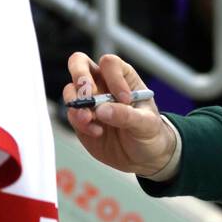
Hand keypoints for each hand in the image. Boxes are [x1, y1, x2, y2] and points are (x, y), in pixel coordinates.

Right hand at [63, 52, 175, 176]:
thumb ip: (127, 115)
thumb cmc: (150, 133)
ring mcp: (90, 101)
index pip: (110, 64)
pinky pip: (72, 114)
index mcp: (124, 78)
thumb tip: (102, 109)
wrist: (144, 157)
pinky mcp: (82, 119)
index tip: (124, 99)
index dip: (113, 78)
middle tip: (89, 94)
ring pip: (71, 89)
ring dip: (78, 104)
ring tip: (90, 119)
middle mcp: (103, 85)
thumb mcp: (147, 124)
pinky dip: (80, 122)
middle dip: (80, 76)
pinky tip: (96, 132)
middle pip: (80, 63)